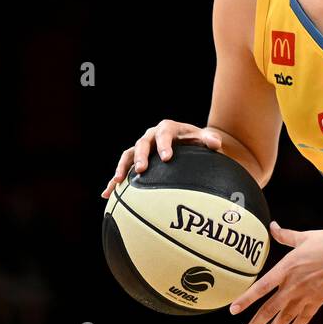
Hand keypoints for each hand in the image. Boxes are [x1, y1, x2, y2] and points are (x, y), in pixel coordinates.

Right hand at [102, 120, 221, 198]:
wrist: (187, 141)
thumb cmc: (197, 140)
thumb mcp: (205, 138)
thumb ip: (210, 139)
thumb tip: (216, 144)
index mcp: (167, 129)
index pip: (164, 134)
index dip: (164, 144)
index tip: (166, 158)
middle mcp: (151, 136)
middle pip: (142, 144)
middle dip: (140, 156)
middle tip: (140, 170)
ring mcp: (141, 148)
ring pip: (127, 155)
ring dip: (121, 168)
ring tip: (117, 182)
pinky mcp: (135, 160)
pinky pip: (122, 170)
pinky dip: (114, 181)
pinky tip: (107, 194)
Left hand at [228, 223, 322, 323]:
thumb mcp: (305, 237)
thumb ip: (285, 235)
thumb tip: (272, 226)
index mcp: (287, 267)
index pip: (261, 286)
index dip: (246, 299)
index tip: (233, 310)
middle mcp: (293, 284)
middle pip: (269, 309)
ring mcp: (306, 294)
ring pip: (285, 318)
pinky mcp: (319, 300)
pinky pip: (304, 318)